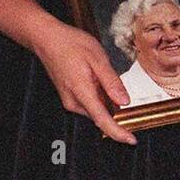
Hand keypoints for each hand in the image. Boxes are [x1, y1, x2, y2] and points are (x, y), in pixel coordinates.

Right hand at [26, 15, 136, 144]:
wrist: (48, 39)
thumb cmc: (71, 45)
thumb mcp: (98, 59)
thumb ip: (112, 82)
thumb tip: (124, 102)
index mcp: (81, 92)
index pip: (102, 120)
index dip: (118, 132)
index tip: (131, 140)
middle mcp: (73, 101)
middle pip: (101, 115)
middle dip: (116, 108)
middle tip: (121, 86)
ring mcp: (70, 100)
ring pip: (97, 108)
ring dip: (107, 99)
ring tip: (103, 72)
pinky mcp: (70, 96)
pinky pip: (91, 102)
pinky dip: (101, 95)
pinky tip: (99, 77)